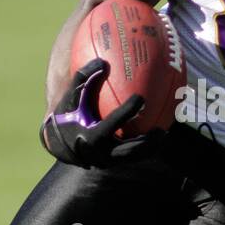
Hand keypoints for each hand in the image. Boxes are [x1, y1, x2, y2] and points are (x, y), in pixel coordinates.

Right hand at [41, 59, 164, 167]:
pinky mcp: (112, 163)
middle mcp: (99, 153)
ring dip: (150, 148)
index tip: (140, 97)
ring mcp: (107, 161)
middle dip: (146, 142)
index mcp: (89, 137)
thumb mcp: (72, 96)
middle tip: (160, 129)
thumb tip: (102, 61)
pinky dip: (144, 148)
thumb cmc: (68, 113)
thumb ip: (83, 77)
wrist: (60, 142)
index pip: (111, 124)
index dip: (126, 112)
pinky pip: (132, 157)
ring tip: (163, 134)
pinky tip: (156, 135)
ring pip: (133, 158)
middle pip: (128, 151)